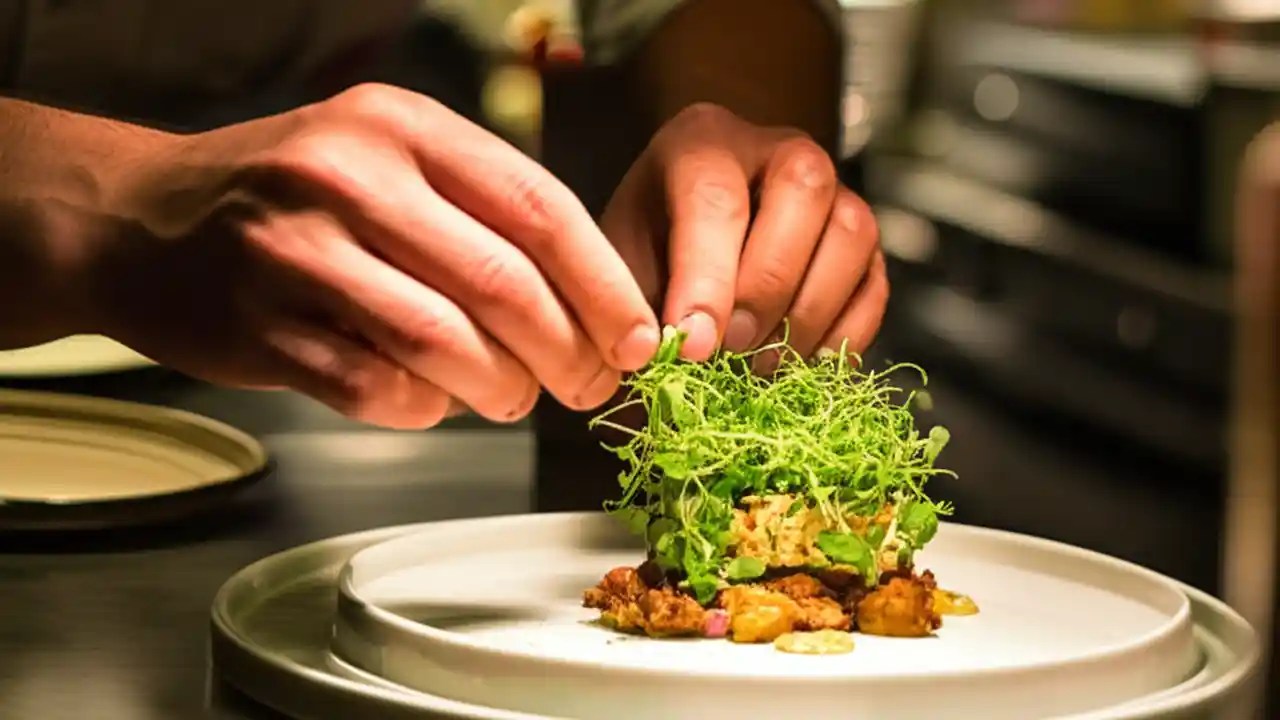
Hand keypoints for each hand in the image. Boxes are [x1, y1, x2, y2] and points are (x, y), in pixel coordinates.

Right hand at [88, 83, 658, 427]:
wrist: (139, 220)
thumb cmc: (289, 196)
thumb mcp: (384, 159)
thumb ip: (478, 215)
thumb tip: (586, 306)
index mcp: (402, 127)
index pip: (539, 208)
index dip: (604, 285)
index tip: (638, 338)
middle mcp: (350, 176)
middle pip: (504, 283)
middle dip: (568, 351)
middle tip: (590, 384)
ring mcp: (297, 252)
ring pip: (445, 344)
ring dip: (501, 389)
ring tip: (514, 398)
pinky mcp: (260, 327)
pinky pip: (376, 388)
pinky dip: (424, 408)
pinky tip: (431, 400)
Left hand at [600, 103, 885, 367]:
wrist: (679, 257)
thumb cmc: (645, 260)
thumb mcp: (621, 271)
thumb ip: (635, 307)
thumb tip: (665, 363)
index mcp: (701, 143)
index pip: (715, 196)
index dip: (708, 277)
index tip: (695, 345)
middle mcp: (776, 150)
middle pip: (803, 190)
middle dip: (769, 283)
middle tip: (733, 349)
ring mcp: (833, 192)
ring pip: (852, 232)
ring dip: (810, 311)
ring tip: (763, 364)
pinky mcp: (863, 246)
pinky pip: (874, 285)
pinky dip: (844, 335)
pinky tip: (801, 366)